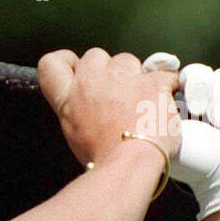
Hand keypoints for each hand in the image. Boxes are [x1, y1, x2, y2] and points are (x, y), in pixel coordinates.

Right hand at [39, 47, 181, 166]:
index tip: (78, 69)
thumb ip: (79, 111)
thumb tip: (91, 107)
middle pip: (94, 56)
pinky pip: (164, 73)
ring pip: (127, 60)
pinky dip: (167, 86)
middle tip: (115, 94)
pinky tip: (165, 102)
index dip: (66, 62)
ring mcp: (122, 78)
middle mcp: (91, 82)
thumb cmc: (103, 158)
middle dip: (106, 70)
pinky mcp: (152, 81)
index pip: (51, 64)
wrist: (128, 165)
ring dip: (134, 76)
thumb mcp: (75, 135)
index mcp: (68, 99)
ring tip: (140, 104)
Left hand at [141, 53, 219, 220]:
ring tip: (219, 123)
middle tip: (196, 111)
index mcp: (175, 104)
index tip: (179, 93)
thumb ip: (155, 108)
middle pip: (200, 73)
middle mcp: (200, 100)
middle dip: (199, 89)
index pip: (174, 76)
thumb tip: (151, 77)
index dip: (177, 80)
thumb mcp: (166, 135)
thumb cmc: (191, 162)